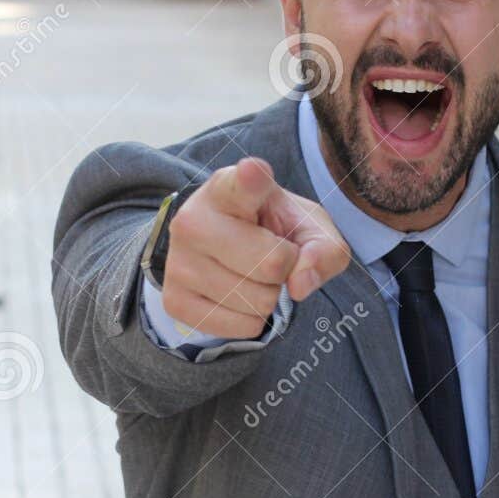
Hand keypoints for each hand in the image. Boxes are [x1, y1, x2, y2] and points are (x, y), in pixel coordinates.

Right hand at [160, 157, 350, 339]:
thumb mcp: (309, 227)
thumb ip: (324, 248)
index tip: (252, 170)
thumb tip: (300, 284)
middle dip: (284, 268)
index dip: (251, 179)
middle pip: (271, 264)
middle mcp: (193, 220)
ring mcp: (178, 261)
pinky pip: (242, 327)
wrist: (222, 247)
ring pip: (257, 301)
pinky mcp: (174, 300)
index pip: (242, 184)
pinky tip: (237, 294)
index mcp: (228, 188)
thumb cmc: (272, 228)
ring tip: (250, 272)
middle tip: (269, 253)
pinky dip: (253, 319)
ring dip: (268, 296)